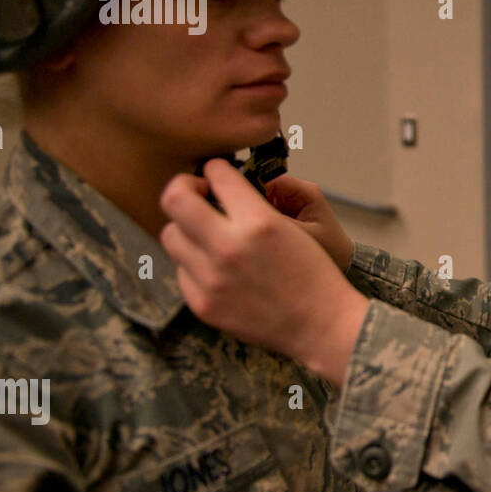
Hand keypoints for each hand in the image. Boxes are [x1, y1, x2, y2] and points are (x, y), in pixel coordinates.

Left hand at [159, 160, 367, 385]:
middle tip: (197, 195)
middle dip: (183, 188)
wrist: (320, 324)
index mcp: (258, 222)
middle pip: (174, 199)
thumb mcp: (292, 227)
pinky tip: (215, 267)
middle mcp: (229, 247)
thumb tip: (217, 185)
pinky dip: (194, 263)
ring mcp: (211, 278)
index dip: (215, 168)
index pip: (216, 173)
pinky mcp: (202, 304)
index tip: (215, 173)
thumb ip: (251, 204)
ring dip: (186, 227)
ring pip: (170, 235)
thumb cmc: (311, 272)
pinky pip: (181, 271)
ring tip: (206, 234)